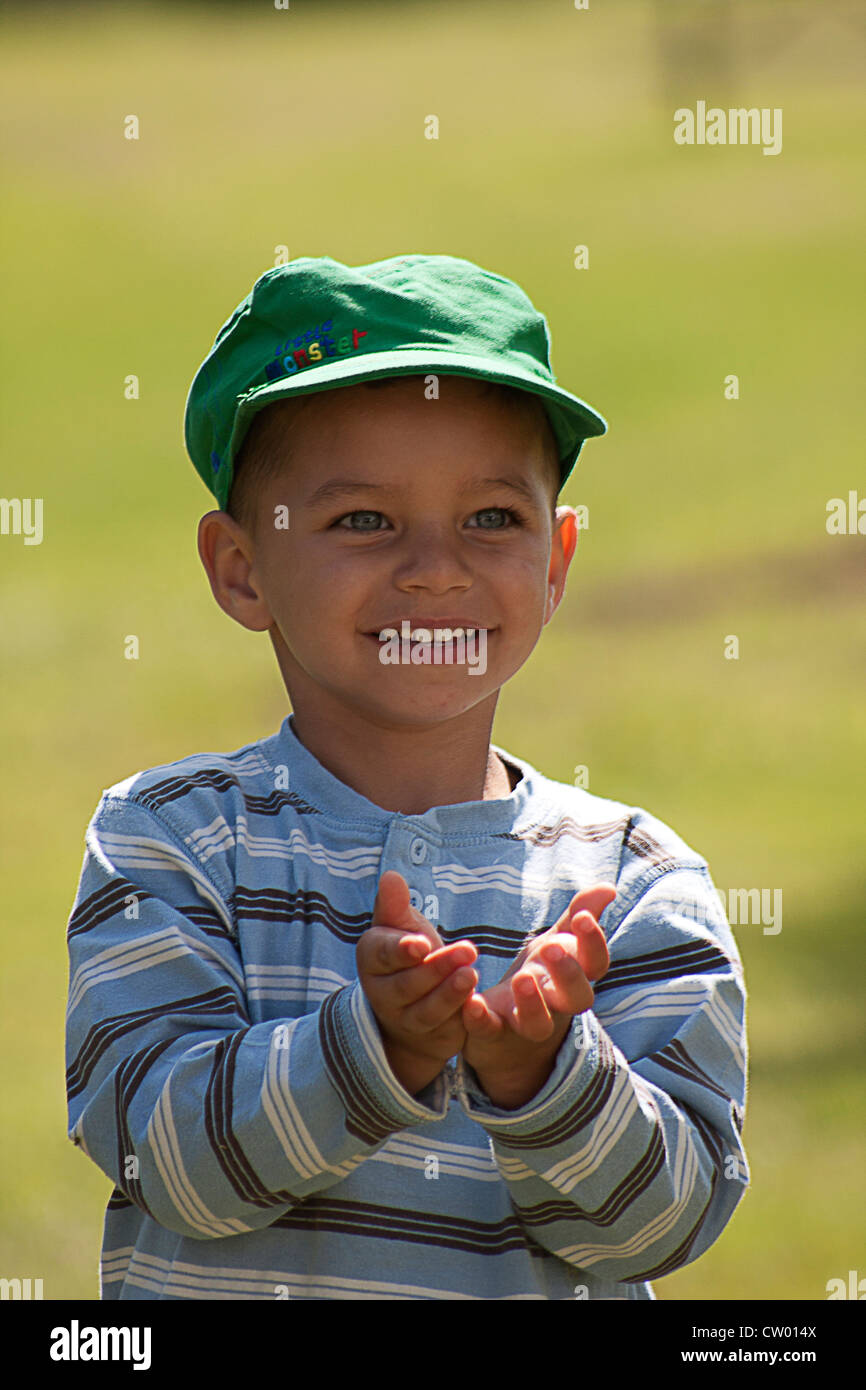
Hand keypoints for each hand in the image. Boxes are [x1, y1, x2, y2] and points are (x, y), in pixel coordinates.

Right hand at [357, 870, 479, 1096]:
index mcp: (372, 959)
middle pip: (407, 983)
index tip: (420, 944)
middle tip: (468, 950)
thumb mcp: (401, 926)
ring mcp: (404, 1019)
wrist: (415, 998)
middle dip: (437, 968)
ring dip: (449, 993)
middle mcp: (382, 993)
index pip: (381, 954)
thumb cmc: (409, 953)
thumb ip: (395, 905)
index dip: (400, 950)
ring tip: (472, 973)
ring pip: (425, 1010)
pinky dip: (458, 1014)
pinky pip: (443, 1028)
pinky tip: (476, 999)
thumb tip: (391, 876)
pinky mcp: (429, 1036)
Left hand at [460, 883, 614, 1109]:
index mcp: (572, 979)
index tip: (583, 917)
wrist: (508, 1040)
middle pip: (577, 998)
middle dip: (568, 974)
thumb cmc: (540, 980)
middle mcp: (555, 1005)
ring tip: (521, 979)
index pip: (595, 964)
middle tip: (552, 948)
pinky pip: (488, 1029)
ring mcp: (524, 1023)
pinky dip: (480, 1018)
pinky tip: (472, 1002)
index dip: (594, 943)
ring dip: (532, 1003)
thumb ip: (579, 915)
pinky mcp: (491, 1034)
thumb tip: (609, 887)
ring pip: (537, 1024)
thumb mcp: (556, 943)